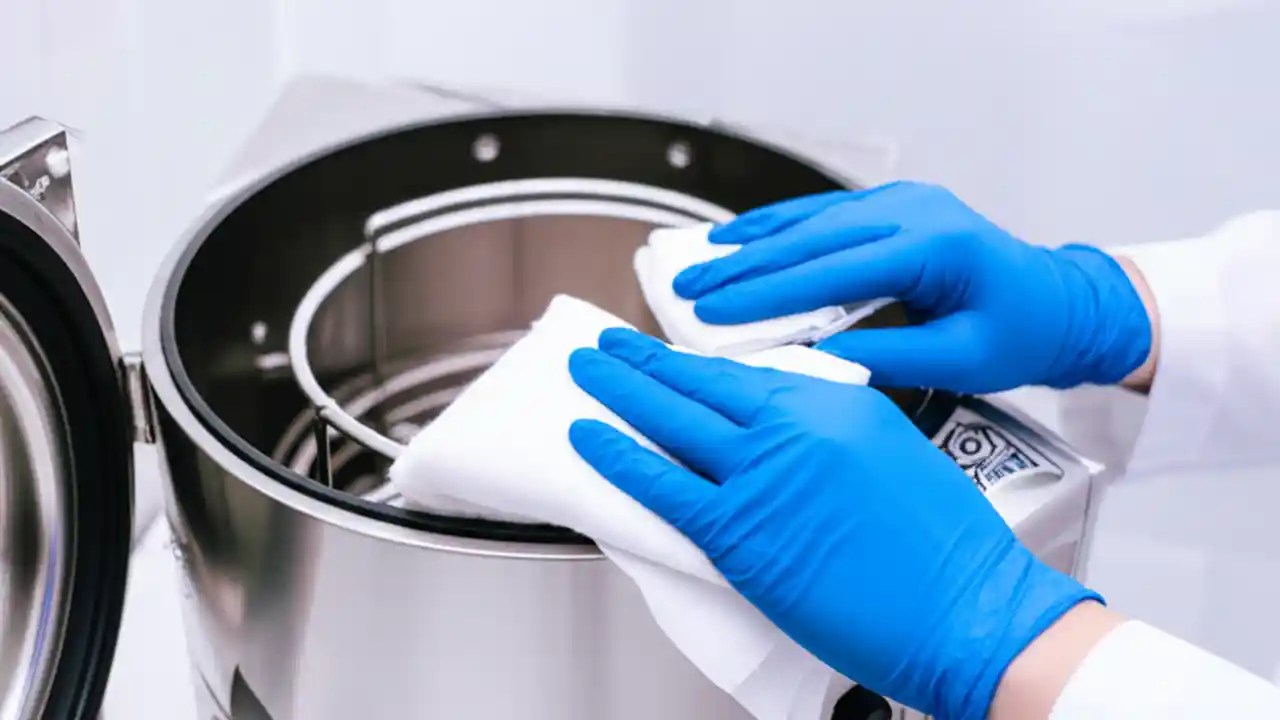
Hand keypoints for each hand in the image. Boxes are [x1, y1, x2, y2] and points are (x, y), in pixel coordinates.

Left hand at [568, 328, 1099, 719]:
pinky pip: (661, 483)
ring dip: (619, 392)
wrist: (965, 609)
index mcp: (838, 400)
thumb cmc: (945, 548)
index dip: (696, 365)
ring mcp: (762, 474)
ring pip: (671, 420)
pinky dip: (618, 456)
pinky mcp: (739, 530)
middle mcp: (795, 425)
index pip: (746, 373)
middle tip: (607, 345)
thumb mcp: (894, 453)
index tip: (667, 356)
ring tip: (587, 371)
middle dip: (643, 361)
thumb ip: (832, 432)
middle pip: (699, 383)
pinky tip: (590, 435)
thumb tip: (777, 433)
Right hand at [671, 182, 1152, 392]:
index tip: (714, 310)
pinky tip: (742, 238)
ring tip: (698, 261)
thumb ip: (889, 356)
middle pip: (809, 238)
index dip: (766, 292)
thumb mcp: (962, 359)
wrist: (1061, 301)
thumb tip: (815, 360)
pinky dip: (779, 226)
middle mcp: (913, 211)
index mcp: (933, 246)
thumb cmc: (1021, 332)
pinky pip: (826, 213)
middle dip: (742, 266)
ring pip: (810, 219)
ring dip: (751, 242)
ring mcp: (903, 201)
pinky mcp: (895, 205)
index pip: (831, 270)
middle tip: (686, 287)